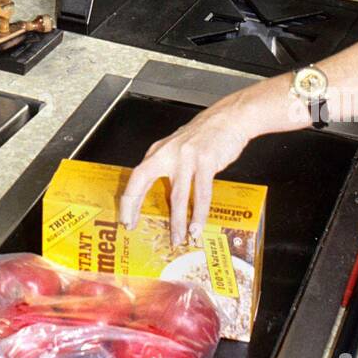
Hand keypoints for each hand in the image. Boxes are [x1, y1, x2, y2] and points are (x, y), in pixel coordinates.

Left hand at [118, 93, 253, 246]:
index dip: (129, 198)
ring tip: (177, 239)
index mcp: (160, 151)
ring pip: (177, 195)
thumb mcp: (179, 147)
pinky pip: (200, 193)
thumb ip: (169, 166)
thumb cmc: (207, 135)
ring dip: (177, 221)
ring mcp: (186, 157)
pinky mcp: (205, 161)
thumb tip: (164, 193)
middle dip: (135, 205)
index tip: (126, 217)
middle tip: (133, 226)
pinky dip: (198, 213)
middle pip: (144, 180)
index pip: (137, 175)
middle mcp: (168, 153)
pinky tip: (197, 227)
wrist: (230, 118)